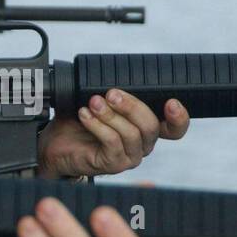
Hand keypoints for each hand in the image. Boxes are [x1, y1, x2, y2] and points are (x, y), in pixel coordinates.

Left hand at [38, 89, 189, 177]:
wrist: (56, 143)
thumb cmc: (81, 119)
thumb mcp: (102, 100)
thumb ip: (116, 90)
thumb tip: (118, 72)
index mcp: (146, 127)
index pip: (175, 128)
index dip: (179, 117)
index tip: (171, 102)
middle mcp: (143, 144)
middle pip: (151, 125)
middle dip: (131, 105)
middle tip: (111, 93)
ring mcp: (129, 156)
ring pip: (131, 134)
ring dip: (110, 114)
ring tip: (93, 102)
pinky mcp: (113, 164)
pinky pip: (111, 143)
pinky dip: (98, 125)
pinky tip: (85, 114)